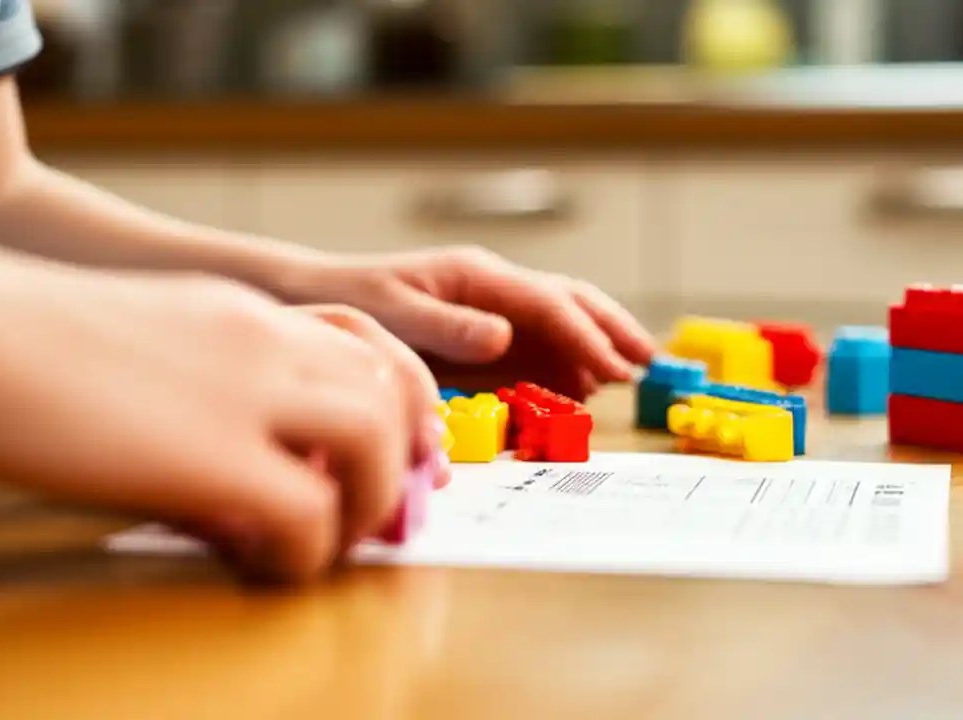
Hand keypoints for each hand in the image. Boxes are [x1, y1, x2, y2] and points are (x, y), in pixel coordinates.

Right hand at [0, 249, 441, 582]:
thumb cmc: (33, 345)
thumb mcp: (155, 342)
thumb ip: (220, 388)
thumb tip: (253, 471)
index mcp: (249, 312)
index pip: (370, 343)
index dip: (407, 403)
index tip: (408, 453)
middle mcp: (264, 339)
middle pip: (391, 389)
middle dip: (404, 459)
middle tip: (382, 513)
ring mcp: (244, 389)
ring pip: (375, 439)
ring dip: (369, 502)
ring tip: (330, 541)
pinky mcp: (210, 453)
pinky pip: (309, 512)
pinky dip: (308, 551)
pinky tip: (268, 563)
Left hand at [282, 247, 656, 398]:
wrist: (310, 300)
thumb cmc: (344, 303)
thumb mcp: (390, 315)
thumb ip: (447, 327)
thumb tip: (506, 336)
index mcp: (476, 276)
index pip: (548, 303)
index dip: (587, 335)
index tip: (617, 368)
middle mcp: (492, 289)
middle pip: (570, 301)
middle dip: (613, 329)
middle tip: (652, 363)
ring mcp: (490, 313)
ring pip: (560, 326)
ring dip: (597, 348)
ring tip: (632, 376)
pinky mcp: (482, 338)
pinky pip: (535, 350)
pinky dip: (566, 366)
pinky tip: (584, 388)